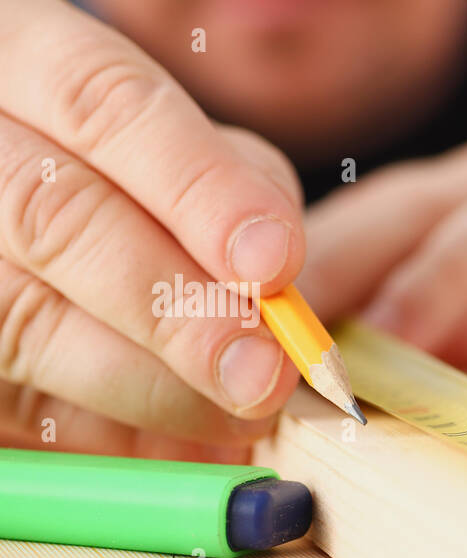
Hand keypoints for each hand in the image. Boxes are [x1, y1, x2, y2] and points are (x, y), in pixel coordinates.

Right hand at [0, 0, 304, 459]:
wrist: (29, 197)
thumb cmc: (131, 174)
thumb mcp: (180, 146)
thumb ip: (238, 189)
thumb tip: (288, 288)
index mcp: (26, 59)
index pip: (107, 104)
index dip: (200, 189)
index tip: (275, 264)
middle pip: (55, 218)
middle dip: (176, 307)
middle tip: (263, 373)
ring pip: (25, 320)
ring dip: (150, 384)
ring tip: (240, 414)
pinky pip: (20, 402)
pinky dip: (110, 429)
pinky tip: (182, 436)